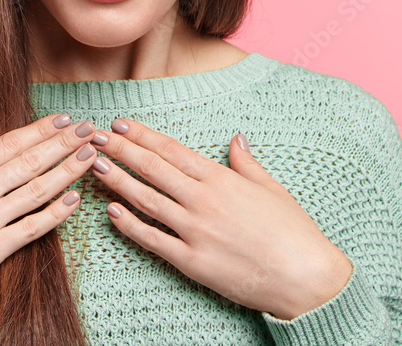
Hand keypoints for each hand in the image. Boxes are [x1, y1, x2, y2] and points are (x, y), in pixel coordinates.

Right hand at [0, 113, 97, 315]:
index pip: (9, 143)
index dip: (40, 130)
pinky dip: (56, 214)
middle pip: (31, 160)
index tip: (63, 118)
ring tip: (91, 156)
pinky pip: (32, 228)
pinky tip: (75, 201)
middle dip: (64, 143)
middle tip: (90, 129)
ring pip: (38, 190)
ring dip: (68, 172)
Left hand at [89, 118, 352, 319]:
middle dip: (121, 150)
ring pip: (146, 199)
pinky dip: (129, 224)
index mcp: (221, 179)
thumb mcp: (271, 188)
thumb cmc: (293, 231)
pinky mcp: (192, 261)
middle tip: (96, 136)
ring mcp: (195, 231)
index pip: (171, 150)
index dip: (143, 136)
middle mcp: (203, 200)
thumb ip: (246, 163)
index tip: (121, 124)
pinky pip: (152, 240)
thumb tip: (235, 138)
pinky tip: (111, 211)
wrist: (306, 277)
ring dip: (117, 180)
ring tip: (95, 165)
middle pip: (153, 169)